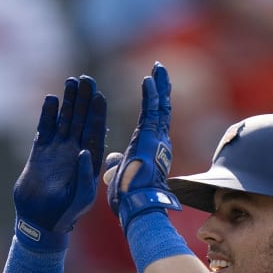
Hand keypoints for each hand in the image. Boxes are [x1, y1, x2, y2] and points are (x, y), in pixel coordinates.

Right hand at [12, 75, 106, 252]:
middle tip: (86, 80)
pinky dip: (47, 114)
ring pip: (64, 120)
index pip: (95, 131)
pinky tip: (51, 99)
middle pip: (81, 120)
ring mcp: (57, 151)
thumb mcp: (82, 199)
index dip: (97, 113)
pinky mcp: (39, 153)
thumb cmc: (65, 214)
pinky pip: (44, 129)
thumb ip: (85, 177)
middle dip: (84, 100)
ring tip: (71, 81)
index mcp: (89, 161)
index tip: (99, 95)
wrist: (40, 222)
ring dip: (68, 102)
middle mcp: (74, 152)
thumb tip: (84, 152)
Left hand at [104, 62, 182, 232]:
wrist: (136, 205)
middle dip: (160, 89)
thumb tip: (111, 160)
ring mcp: (155, 138)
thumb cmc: (129, 196)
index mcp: (150, 148)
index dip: (154, 104)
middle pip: (160, 109)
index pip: (153, 120)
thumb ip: (117, 164)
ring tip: (158, 67)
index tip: (152, 88)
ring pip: (159, 106)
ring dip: (158, 85)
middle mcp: (157, 141)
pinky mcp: (149, 137)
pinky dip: (151, 94)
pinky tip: (150, 78)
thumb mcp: (119, 175)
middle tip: (160, 70)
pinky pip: (151, 111)